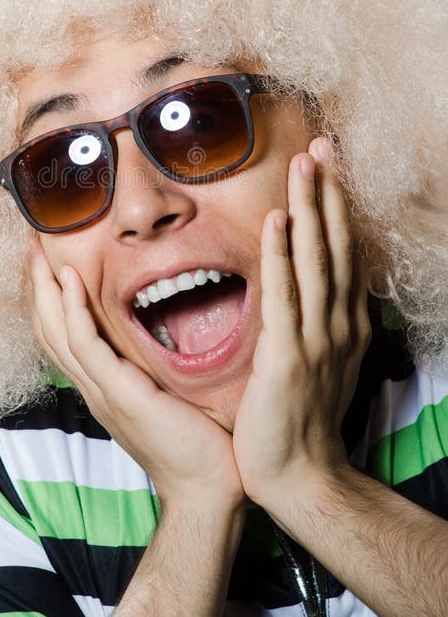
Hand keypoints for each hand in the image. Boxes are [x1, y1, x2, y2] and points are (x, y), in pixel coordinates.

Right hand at [26, 242, 244, 511]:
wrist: (207, 488)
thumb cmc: (196, 443)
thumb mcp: (168, 394)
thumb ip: (155, 367)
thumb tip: (164, 333)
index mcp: (103, 386)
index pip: (63, 336)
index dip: (51, 299)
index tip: (49, 262)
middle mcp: (93, 387)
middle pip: (49, 330)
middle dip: (38, 287)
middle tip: (31, 246)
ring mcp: (101, 390)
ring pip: (58, 332)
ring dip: (46, 289)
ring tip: (40, 252)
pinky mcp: (118, 392)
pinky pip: (86, 345)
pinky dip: (74, 311)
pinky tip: (71, 281)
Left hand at [232, 137, 370, 510]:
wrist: (299, 474)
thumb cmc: (301, 417)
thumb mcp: (321, 360)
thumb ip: (318, 319)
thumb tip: (312, 283)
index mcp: (342, 322)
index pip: (342, 252)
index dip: (337, 207)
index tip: (328, 166)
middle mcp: (337, 323)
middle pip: (335, 245)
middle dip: (328, 192)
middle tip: (322, 145)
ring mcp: (316, 338)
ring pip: (315, 260)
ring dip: (310, 209)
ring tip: (305, 164)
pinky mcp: (289, 356)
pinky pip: (284, 297)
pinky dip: (282, 256)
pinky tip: (277, 221)